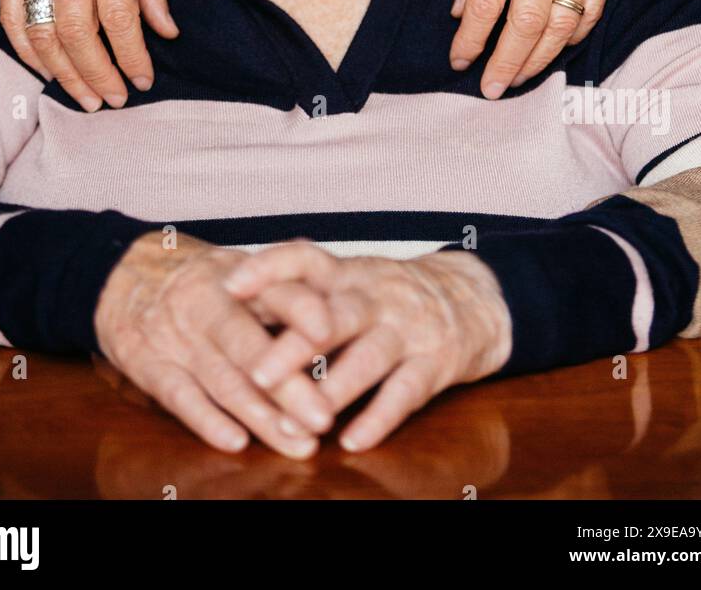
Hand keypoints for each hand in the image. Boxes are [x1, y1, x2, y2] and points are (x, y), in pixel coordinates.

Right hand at [0, 0, 177, 110]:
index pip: (121, 16)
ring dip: (63, 72)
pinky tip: (45, 68)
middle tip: (114, 100)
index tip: (144, 79)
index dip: (132, 55)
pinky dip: (26, 48)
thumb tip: (165, 30)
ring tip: (84, 96)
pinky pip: (11, 14)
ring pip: (43, 31)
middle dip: (98, 75)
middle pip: (79, 33)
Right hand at [94, 231, 337, 457]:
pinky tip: (236, 441)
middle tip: (323, 417)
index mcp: (239, 278)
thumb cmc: (202, 282)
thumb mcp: (241, 275)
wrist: (123, 275)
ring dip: (261, 415)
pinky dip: (208, 420)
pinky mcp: (150, 365)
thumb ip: (284, 298)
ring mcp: (178, 335)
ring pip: (223, 378)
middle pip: (250, 345)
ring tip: (298, 443)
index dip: (300, 308)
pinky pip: (180, 396)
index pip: (274, 289)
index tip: (327, 333)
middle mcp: (208, 304)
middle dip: (288, 385)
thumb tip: (341, 328)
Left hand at [223, 241, 512, 450]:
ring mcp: (406, 329)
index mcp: (347, 274)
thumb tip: (229, 302)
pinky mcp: (434, 362)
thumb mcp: (349, 281)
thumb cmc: (388, 296)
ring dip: (333, 389)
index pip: (305, 259)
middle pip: (332, 317)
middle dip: (294, 347)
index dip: (270, 268)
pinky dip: (379, 418)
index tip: (231, 284)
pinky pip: (405, 392)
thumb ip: (300, 292)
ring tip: (300, 421)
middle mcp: (375, 296)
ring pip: (368, 358)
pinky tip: (353, 441)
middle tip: (256, 373)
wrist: (471, 300)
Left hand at [449, 0, 638, 96]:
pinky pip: (592, 8)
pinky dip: (574, 34)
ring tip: (519, 76)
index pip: (486, 5)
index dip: (471, 40)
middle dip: (505, 63)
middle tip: (491, 88)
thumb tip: (462, 8)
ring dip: (539, 59)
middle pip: (525, 25)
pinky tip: (556, 45)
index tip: (460, 60)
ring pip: (561, 25)